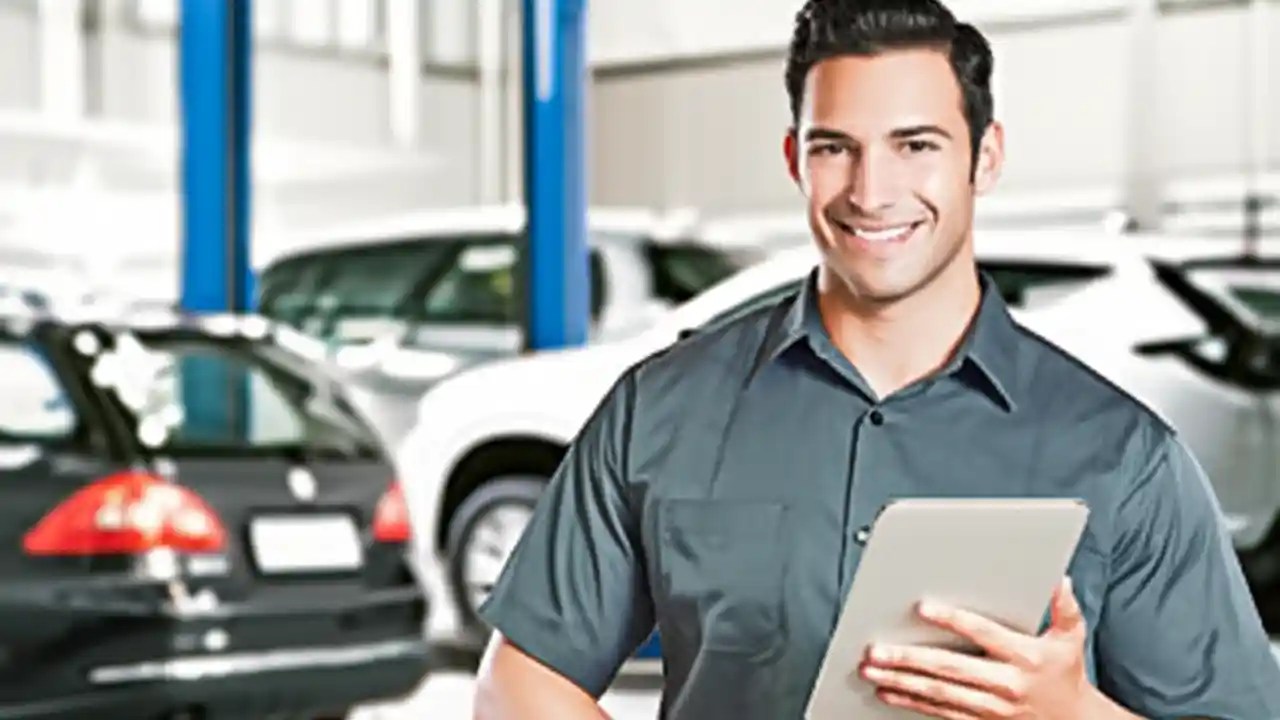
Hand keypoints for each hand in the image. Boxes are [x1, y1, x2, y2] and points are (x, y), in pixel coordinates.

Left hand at [858, 577, 1114, 718]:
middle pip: (950, 668)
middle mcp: (1005, 683)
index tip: (923, 607)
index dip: (953, 620)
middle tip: (877, 648)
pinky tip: (887, 692)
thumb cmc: (1064, 674)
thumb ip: (1064, 608)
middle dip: (910, 658)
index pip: (984, 634)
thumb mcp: (1071, 639)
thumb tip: (1059, 579)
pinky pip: (940, 711)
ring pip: (939, 693)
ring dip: (901, 681)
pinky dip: (911, 702)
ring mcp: (990, 707)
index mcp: (1024, 657)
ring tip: (871, 669)